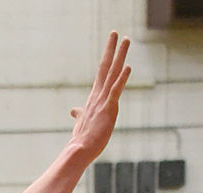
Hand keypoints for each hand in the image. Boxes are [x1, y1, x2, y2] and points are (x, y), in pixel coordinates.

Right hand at [68, 32, 130, 160]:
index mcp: (94, 98)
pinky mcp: (108, 109)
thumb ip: (80, 114)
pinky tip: (128, 67)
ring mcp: (103, 101)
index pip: (101, 72)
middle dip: (112, 49)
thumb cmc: (82, 139)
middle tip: (116, 32)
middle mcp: (98, 95)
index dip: (107, 57)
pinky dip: (122, 78)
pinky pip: (116, 90)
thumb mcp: (82, 123)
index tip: (111, 43)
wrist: (78, 151)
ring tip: (126, 40)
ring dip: (120, 55)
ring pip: (112, 73)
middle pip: (106, 67)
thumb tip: (74, 111)